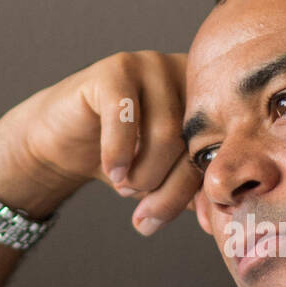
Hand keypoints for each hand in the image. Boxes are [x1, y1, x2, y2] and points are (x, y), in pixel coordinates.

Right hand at [0, 50, 197, 234]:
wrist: (65, 143)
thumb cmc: (125, 163)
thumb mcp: (167, 183)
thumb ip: (193, 193)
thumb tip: (214, 220)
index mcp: (212, 101)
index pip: (220, 152)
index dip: (200, 193)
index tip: (181, 221)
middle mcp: (188, 76)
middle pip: (194, 144)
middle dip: (169, 191)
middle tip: (144, 215)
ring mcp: (152, 66)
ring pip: (166, 133)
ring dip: (144, 175)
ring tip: (126, 188)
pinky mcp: (116, 69)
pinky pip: (126, 117)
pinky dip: (118, 154)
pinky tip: (112, 172)